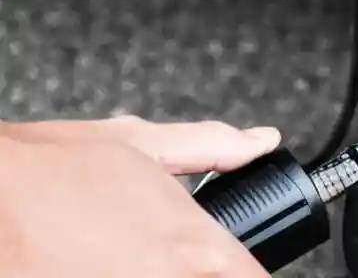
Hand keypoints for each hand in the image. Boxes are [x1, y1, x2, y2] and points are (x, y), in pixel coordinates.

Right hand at [0, 116, 281, 276]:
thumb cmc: (48, 168)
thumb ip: (211, 146)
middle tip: (160, 259)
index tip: (231, 267)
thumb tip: (260, 141)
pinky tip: (89, 270)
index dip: (245, 273)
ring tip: (117, 261)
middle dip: (197, 276)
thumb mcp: (137, 143)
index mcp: (193, 246)